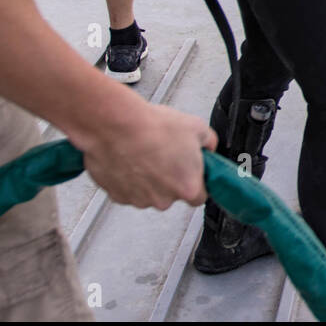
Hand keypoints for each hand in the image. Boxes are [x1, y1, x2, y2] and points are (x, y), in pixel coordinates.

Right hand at [81, 96, 216, 210]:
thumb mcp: (197, 127)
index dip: (196, 182)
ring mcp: (139, 200)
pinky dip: (129, 178)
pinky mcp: (117, 196)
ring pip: (149, 193)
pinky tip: (130, 159)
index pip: (199, 197)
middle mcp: (163, 200)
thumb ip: (208, 143)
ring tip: (146, 153)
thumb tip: (208, 147)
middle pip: (172, 195)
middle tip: (166, 155)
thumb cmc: (153, 128)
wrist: (116, 125)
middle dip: (171, 178)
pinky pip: (128, 190)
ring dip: (149, 179)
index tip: (192, 172)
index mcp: (188, 187)